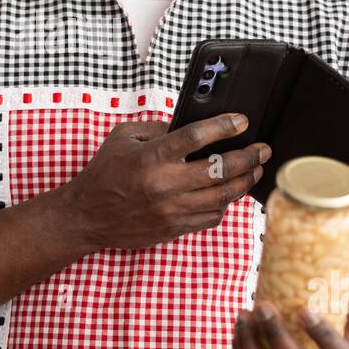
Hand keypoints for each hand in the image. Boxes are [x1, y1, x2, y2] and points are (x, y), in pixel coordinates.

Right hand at [62, 112, 268, 250]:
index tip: (242, 121)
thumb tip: (188, 126)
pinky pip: (211, 216)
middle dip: (249, 157)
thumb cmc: (104, 173)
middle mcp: (165, 184)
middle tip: (262, 149)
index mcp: (152, 157)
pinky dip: (226, 203)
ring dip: (245, 181)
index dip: (224, 126)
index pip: (197, 137)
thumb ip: (157, 129)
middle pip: (221, 169)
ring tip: (255, 170)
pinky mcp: (174, 228)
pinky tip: (229, 193)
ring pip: (223, 196)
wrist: (87, 215)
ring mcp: (172, 209)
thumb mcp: (123, 138)